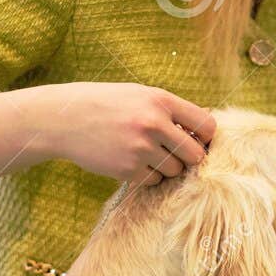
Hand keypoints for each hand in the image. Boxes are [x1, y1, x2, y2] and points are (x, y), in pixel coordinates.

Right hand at [22, 82, 215, 185]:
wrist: (64, 118)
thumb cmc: (107, 105)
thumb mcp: (140, 95)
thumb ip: (171, 109)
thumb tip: (210, 125)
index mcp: (161, 100)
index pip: (206, 126)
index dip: (206, 138)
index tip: (198, 142)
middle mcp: (153, 123)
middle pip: (195, 155)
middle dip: (189, 158)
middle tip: (175, 153)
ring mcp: (140, 148)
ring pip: (175, 171)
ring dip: (167, 167)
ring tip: (147, 154)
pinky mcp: (127, 169)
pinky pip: (154, 180)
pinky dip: (148, 175)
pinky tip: (132, 162)